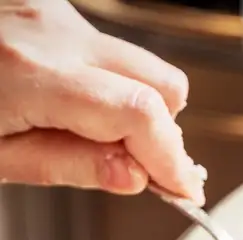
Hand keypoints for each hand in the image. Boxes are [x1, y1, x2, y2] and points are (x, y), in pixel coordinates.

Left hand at [0, 0, 204, 200]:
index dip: (173, 160)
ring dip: (141, 111)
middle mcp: (51, 31)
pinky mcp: (50, 9)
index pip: (141, 114)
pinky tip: (84, 113)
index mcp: (32, 74)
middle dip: (164, 136)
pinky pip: (107, 51)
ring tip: (109, 146)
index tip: (184, 192)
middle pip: (161, 85)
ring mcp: (52, 13)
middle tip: (150, 175)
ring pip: (141, 66)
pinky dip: (111, 88)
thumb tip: (133, 178)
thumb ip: (70, 166)